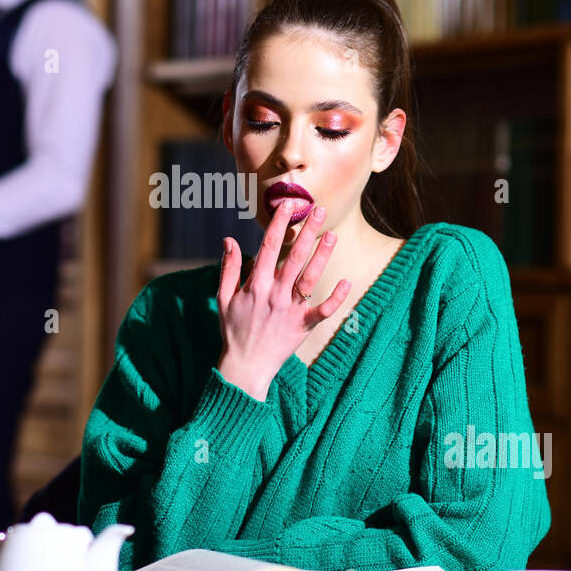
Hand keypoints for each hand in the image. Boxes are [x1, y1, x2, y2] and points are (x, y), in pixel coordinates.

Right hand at [215, 199, 350, 401]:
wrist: (245, 365)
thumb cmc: (232, 329)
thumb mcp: (223, 297)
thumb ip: (228, 268)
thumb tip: (228, 239)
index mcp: (255, 285)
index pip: (268, 247)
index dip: (279, 224)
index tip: (287, 205)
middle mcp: (275, 294)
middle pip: (294, 257)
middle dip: (307, 231)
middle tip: (319, 210)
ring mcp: (291, 310)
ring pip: (310, 278)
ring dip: (322, 256)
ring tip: (333, 235)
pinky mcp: (303, 325)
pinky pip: (323, 310)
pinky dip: (336, 298)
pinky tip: (347, 281)